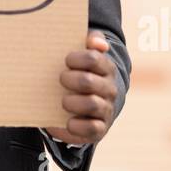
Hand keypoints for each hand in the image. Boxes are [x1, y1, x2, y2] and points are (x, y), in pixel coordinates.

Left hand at [44, 30, 117, 146]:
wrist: (94, 104)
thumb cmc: (82, 73)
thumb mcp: (85, 55)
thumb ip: (90, 41)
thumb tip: (97, 41)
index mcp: (105, 68)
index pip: (93, 58)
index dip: (76, 58)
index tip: (66, 60)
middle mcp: (109, 89)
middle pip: (88, 81)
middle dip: (70, 80)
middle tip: (61, 79)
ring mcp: (106, 109)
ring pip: (91, 104)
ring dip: (72, 102)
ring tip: (63, 101)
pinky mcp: (100, 128)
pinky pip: (91, 129)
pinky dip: (74, 126)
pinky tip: (64, 122)